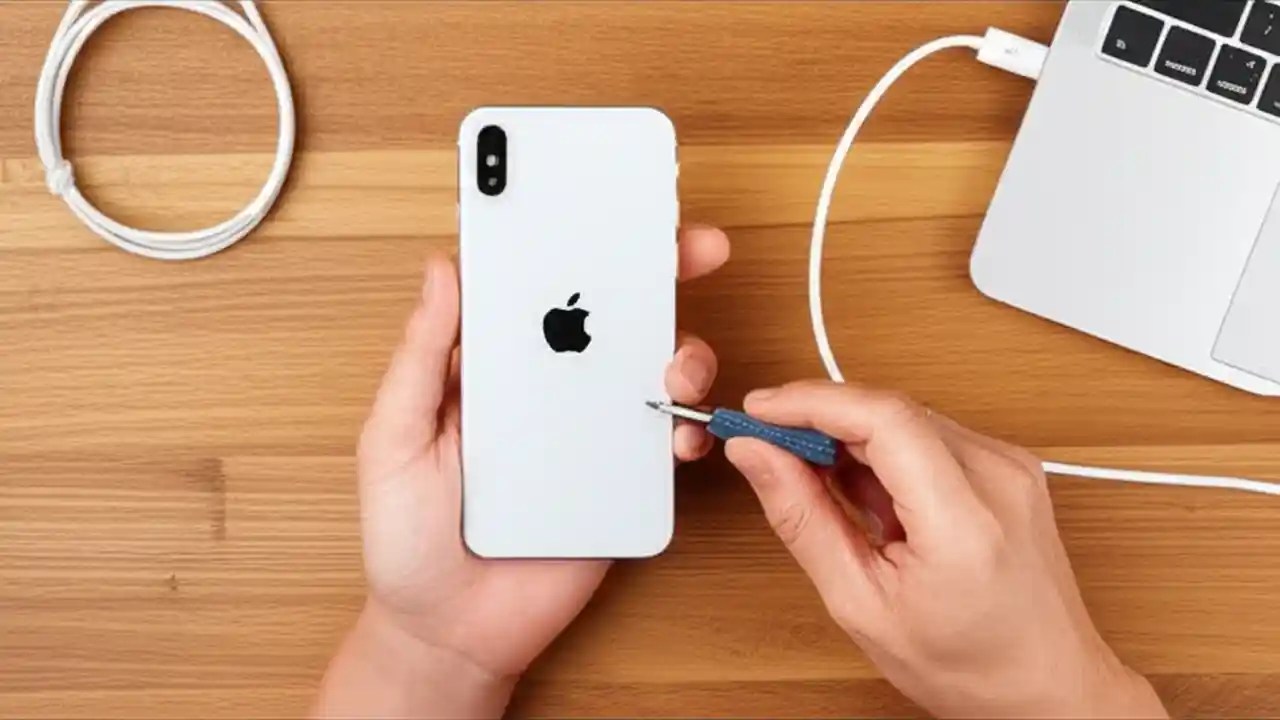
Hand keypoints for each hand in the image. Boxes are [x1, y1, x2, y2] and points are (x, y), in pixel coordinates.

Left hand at [314, 226, 729, 718]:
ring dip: (681, 350)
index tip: (599, 197)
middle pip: (609, 313)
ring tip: (674, 364)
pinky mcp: (622, 480)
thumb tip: (442, 267)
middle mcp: (548, 388)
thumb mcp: (391, 440)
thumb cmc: (407, 539)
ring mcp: (591, 431)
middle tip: (692, 244)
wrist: (450, 633)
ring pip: (652, 368)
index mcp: (491, 366)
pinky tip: (678, 432)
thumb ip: (420, 358)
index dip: (567, 237)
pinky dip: (688, 428)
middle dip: (656, 269)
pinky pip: (668, 441)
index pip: (533, 286)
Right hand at [725, 381, 1166, 718]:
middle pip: (888, 409)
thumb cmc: (970, 665)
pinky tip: (871, 498)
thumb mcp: (861, 604)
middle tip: (767, 448)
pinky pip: (928, 432)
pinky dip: (884, 452)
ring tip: (825, 494)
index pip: (882, 418)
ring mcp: (1009, 464)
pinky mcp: (1007, 463)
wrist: (1048, 686)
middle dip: (818, 420)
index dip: (809, 403)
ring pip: (903, 416)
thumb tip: (756, 454)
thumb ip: (803, 518)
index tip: (758, 411)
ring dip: (849, 438)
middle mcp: (998, 477)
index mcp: (965, 521)